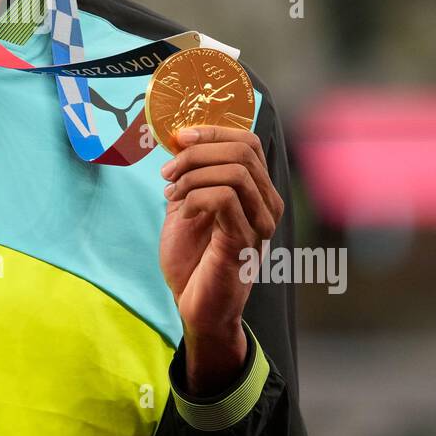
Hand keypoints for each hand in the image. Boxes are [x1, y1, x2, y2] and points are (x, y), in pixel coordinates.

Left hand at [158, 125, 283, 393]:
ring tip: (172, 194)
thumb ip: (190, 174)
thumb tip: (180, 139)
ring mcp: (259, 223)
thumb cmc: (192, 258)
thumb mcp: (186, 205)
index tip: (179, 139)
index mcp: (256, 192)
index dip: (213, 131)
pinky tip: (182, 212)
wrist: (193, 304)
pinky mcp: (244, 242)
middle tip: (168, 173)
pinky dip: (196, 196)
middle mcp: (266, 204)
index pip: (248, 142)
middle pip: (242, 150)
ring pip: (235, 171)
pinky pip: (225, 198)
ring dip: (193, 175)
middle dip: (197, 153)